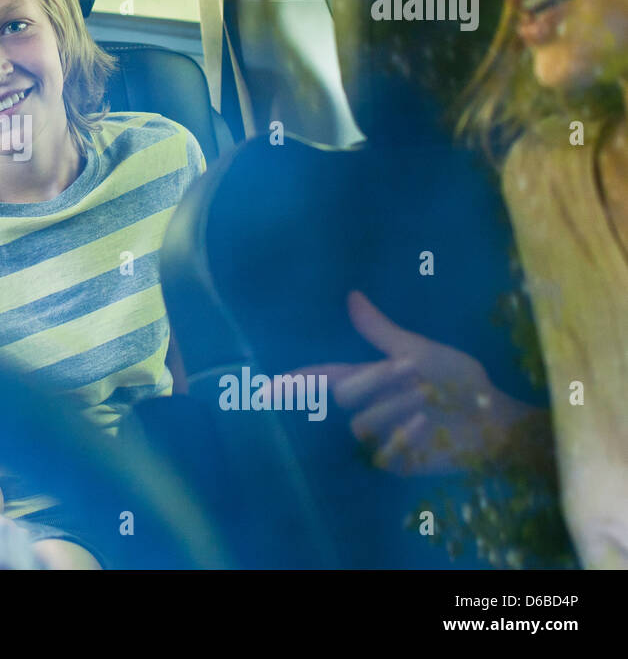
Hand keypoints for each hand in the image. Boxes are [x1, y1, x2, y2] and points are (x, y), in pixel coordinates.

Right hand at [300, 291, 534, 474]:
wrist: (494, 418)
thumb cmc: (459, 381)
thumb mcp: (420, 350)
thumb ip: (381, 331)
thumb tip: (352, 296)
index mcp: (368, 378)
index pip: (321, 379)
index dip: (294, 382)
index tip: (265, 386)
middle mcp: (369, 407)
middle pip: (346, 396)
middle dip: (377, 382)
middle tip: (413, 372)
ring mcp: (380, 437)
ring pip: (364, 424)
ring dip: (395, 408)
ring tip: (429, 401)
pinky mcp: (398, 462)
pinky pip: (384, 453)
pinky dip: (403, 436)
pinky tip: (424, 425)